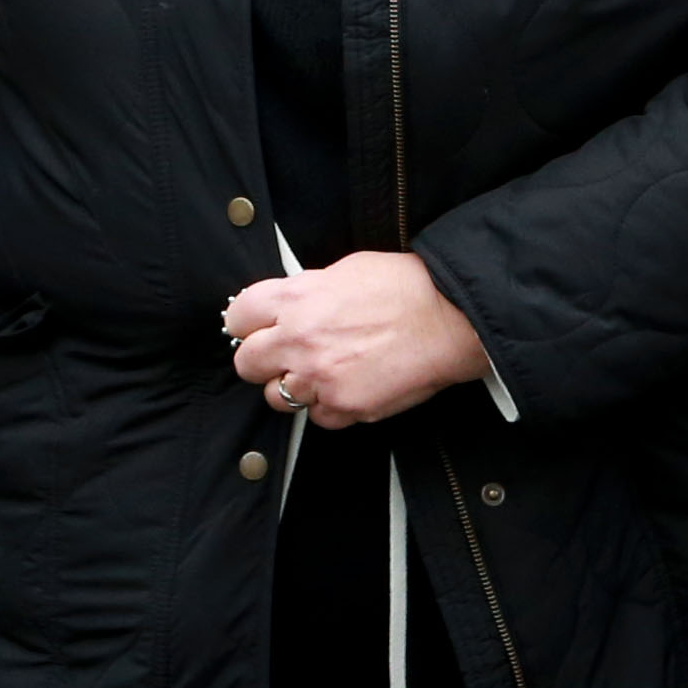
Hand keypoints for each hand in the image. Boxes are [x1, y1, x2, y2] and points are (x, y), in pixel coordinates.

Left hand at [220, 251, 490, 428]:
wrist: (450, 318)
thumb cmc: (408, 288)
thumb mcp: (346, 270)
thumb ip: (309, 291)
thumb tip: (292, 304)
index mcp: (297, 298)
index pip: (238, 316)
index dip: (246, 323)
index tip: (255, 328)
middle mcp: (300, 339)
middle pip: (247, 363)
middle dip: (261, 361)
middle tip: (281, 356)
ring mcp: (320, 377)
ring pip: (277, 397)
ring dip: (295, 387)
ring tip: (322, 373)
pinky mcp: (344, 406)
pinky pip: (318, 417)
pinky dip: (330, 406)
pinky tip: (350, 386)